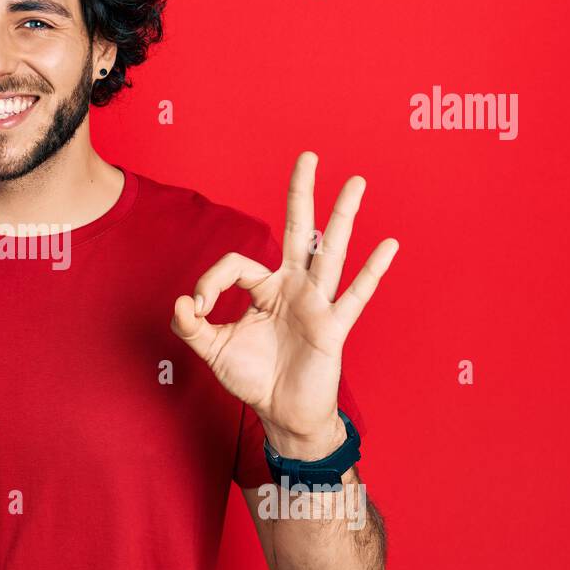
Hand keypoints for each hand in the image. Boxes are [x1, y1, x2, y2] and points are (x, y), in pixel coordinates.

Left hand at [171, 151, 397, 458]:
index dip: (209, 281)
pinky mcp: (332, 327)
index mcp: (265, 289)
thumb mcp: (213, 350)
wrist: (282, 414)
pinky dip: (372, 271)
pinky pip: (355, 296)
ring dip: (342, 217)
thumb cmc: (253, 379)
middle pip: (299, 230)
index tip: (196, 308)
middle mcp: (293, 288)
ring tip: (357, 182)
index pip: (237, 264)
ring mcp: (316, 304)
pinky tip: (389, 245)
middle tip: (308, 155)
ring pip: (331, 252)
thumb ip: (192, 327)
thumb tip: (180, 303)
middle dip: (301, 193)